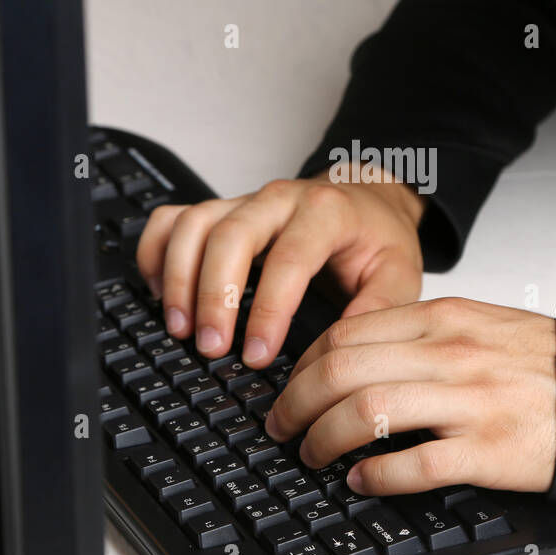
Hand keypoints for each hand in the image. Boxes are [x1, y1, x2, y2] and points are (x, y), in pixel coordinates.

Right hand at [135, 171, 425, 367]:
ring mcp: (244, 201)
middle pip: (230, 234)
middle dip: (214, 295)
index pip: (289, 258)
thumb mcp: (399, 274)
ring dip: (178, 277)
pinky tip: (159, 293)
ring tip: (180, 329)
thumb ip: (376, 312)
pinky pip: (172, 218)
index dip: (268, 309)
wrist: (368, 200)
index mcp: (327, 212)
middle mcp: (279, 200)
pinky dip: (156, 253)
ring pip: (193, 223)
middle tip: (211, 348)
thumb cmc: (378, 239)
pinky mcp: (221, 209)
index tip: (257, 354)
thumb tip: (338, 354)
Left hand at [265, 297, 555, 495]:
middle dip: (296, 402)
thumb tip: (352, 356)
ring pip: (367, 411)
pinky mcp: (489, 448)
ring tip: (313, 454)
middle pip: (343, 370)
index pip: (347, 333)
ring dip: (324, 438)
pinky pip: (416, 463)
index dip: (303, 365)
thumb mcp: (477, 324)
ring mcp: (470, 401)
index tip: (290, 386)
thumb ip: (418, 333)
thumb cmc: (540, 365)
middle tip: (283, 426)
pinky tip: (361, 480)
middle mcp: (451, 353)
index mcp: (444, 317)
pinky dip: (377, 475)